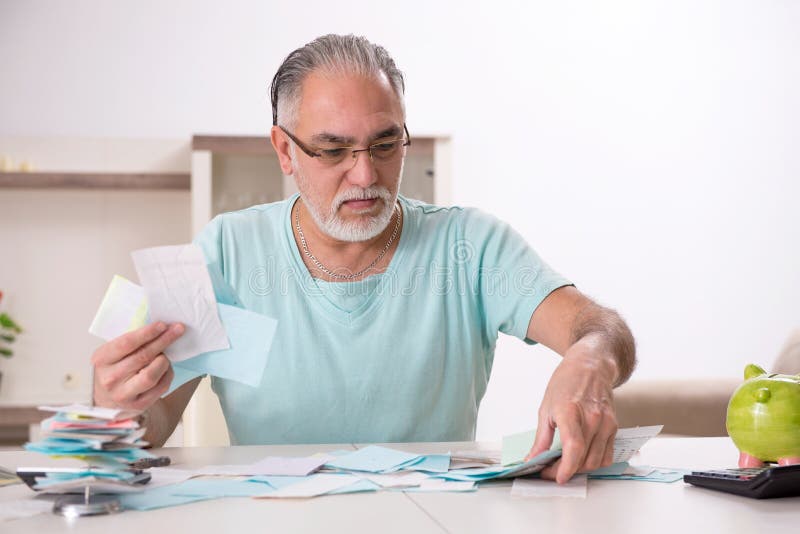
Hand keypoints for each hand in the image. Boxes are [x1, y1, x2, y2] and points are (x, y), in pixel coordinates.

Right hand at [91, 322, 183, 411]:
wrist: (104, 398)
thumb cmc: (113, 368)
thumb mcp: (112, 352)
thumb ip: (131, 342)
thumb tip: (160, 327)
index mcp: (102, 360)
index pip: (127, 343)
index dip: (147, 333)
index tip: (162, 325)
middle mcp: (110, 378)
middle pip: (143, 356)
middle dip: (164, 340)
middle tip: (178, 329)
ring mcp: (124, 394)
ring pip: (152, 374)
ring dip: (164, 360)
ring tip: (165, 355)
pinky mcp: (139, 404)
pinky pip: (161, 386)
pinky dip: (168, 373)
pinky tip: (166, 368)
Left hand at [525, 334, 618, 482]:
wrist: (590, 366)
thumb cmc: (566, 383)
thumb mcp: (545, 408)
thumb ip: (541, 438)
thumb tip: (532, 459)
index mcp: (571, 412)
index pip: (573, 449)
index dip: (565, 468)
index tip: (555, 478)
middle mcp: (592, 419)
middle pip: (584, 459)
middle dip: (567, 471)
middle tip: (552, 470)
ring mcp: (606, 423)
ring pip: (597, 461)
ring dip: (581, 469)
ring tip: (565, 464)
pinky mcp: (614, 426)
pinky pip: (607, 454)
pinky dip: (595, 462)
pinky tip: (582, 458)